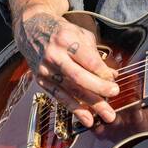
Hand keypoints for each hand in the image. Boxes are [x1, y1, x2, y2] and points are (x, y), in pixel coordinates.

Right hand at [15, 11, 118, 126]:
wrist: (32, 30)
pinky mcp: (41, 80)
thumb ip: (96, 55)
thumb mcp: (81, 34)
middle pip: (78, 77)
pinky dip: (74, 109)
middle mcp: (54, 56)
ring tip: (106, 115)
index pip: (88, 60)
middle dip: (99, 88)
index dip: (102, 72)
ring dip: (90, 105)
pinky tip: (87, 118)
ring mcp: (46, 70)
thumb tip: (111, 75)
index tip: (114, 80)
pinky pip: (60, 97)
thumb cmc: (62, 32)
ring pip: (71, 90)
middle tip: (114, 94)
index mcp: (66, 40)